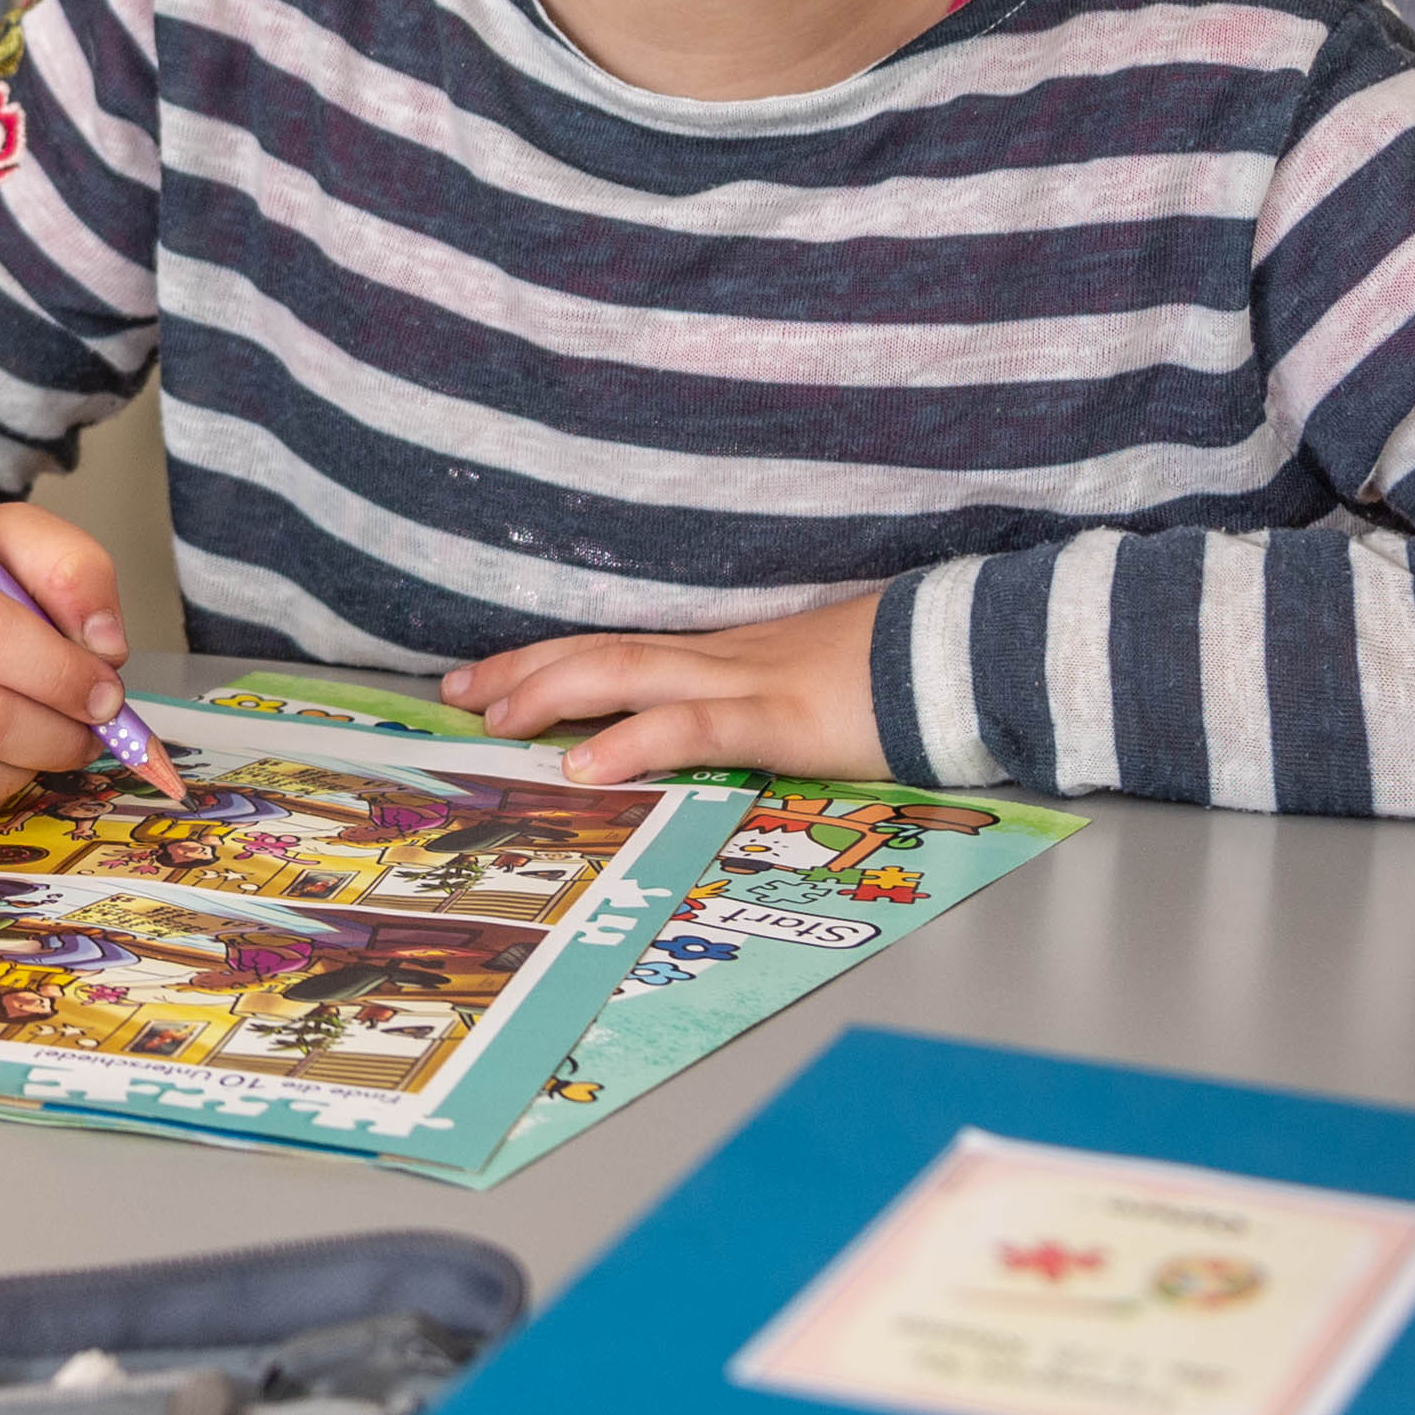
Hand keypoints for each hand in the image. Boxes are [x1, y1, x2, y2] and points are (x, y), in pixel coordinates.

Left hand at [441, 595, 888, 784]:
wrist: (960, 659)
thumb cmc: (886, 683)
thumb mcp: (796, 694)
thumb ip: (742, 709)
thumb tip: (687, 737)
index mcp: (719, 656)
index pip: (611, 648)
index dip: (540, 661)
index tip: (476, 678)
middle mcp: (718, 658)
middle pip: (600, 652)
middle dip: (521, 672)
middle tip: (454, 693)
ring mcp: (746, 683)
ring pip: (629, 675)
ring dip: (554, 694)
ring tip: (497, 718)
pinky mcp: (779, 720)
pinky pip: (694, 727)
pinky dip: (634, 743)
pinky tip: (588, 765)